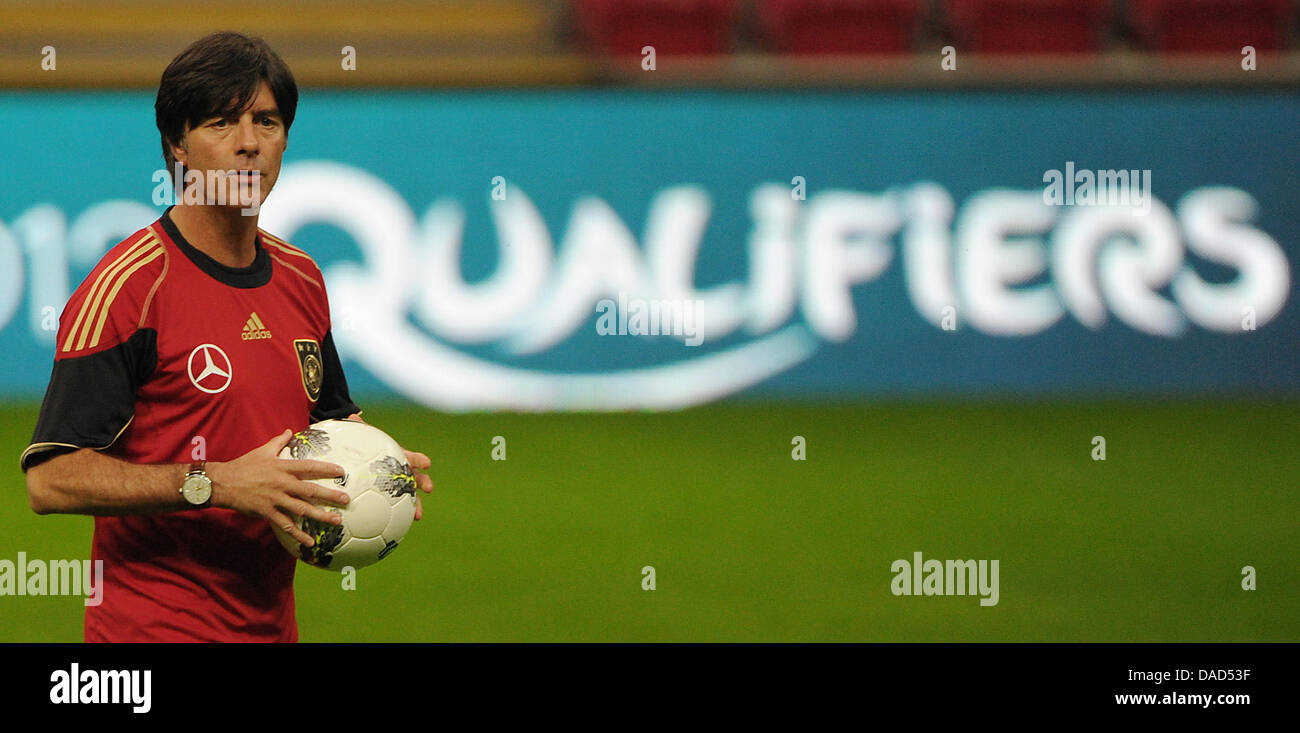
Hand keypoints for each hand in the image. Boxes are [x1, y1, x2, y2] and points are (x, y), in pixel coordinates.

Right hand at [207, 429, 349, 546]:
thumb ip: (278, 442)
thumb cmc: (244, 465)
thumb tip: (289, 431)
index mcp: (282, 467)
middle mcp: (282, 483)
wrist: (222, 482)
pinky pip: (286, 525)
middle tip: (347, 500)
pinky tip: (310, 542)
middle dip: (330, 495)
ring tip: (336, 521)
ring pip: (302, 509)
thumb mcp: (262, 450)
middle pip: (310, 490)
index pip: (309, 467)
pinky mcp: (267, 512)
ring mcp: (275, 499)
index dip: (326, 469)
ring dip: (320, 516)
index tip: (341, 472)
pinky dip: (298, 534)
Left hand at [345, 414, 432, 519]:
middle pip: (417, 477)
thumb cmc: (364, 448)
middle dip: (424, 483)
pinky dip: (397, 519)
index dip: (419, 460)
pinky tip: (395, 531)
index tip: (426, 463)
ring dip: (416, 506)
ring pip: (410, 496)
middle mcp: (402, 472)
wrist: (364, 458)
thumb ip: (358, 429)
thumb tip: (352, 415)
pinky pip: (395, 509)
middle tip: (428, 489)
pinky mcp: (391, 498)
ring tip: (417, 517)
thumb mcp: (361, 438)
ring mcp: (398, 485)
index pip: (411, 457)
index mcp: (397, 457)